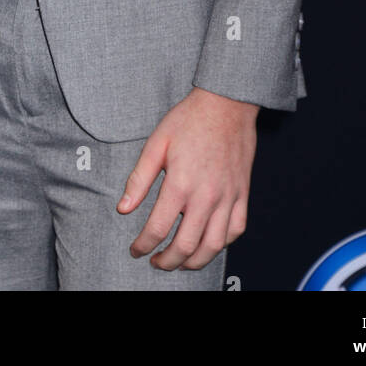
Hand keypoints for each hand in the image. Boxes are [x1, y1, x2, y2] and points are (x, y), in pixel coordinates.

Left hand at [117, 86, 257, 269]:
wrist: (226, 103)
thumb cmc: (190, 119)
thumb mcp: (156, 144)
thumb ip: (139, 179)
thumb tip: (123, 208)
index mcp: (180, 183)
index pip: (157, 228)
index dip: (143, 245)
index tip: (136, 250)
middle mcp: (206, 195)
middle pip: (186, 245)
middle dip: (167, 262)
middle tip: (156, 262)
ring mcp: (227, 197)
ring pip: (213, 245)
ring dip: (195, 261)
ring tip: (181, 261)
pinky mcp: (242, 193)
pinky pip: (235, 230)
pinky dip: (222, 244)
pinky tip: (209, 243)